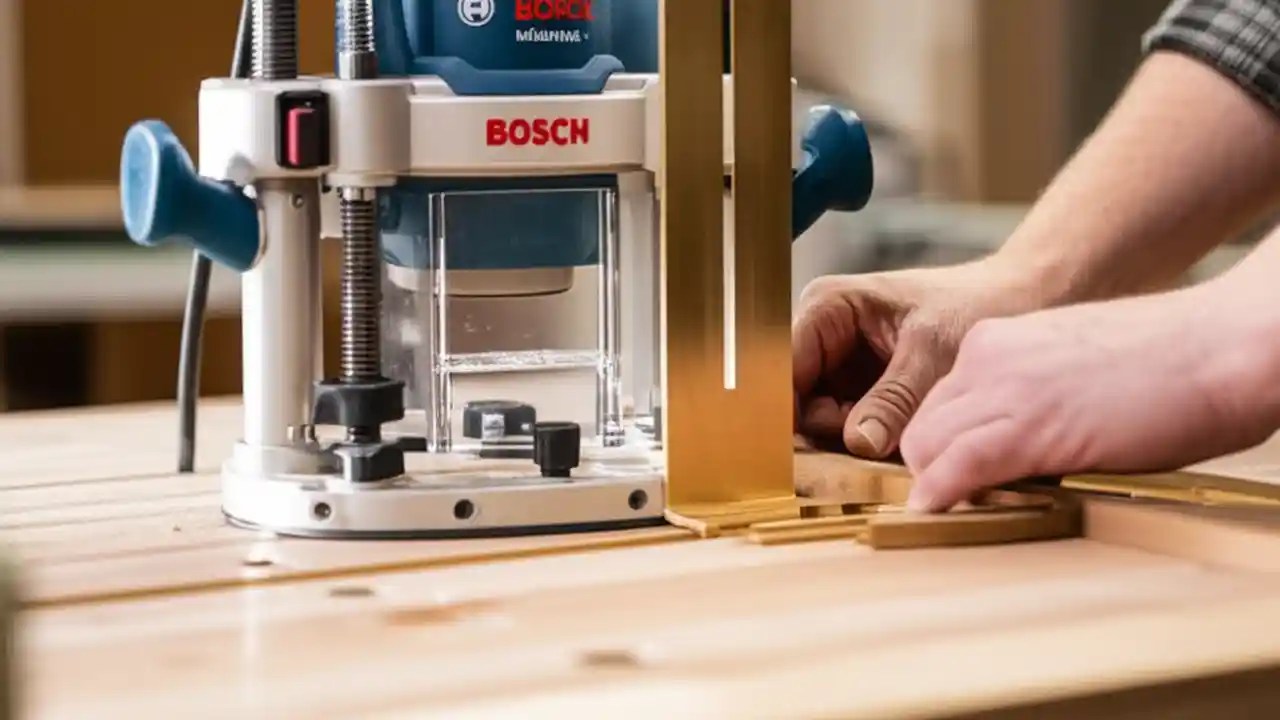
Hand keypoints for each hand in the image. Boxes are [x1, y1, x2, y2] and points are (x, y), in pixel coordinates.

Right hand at [793, 258, 1048, 458]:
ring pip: (820, 423)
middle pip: (796, 402)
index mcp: (826, 307)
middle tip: (880, 440)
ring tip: (902, 432)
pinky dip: (871, 442)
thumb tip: (858, 443)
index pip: (782, 369)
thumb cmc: (976, 305)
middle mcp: (821, 336)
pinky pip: (847, 429)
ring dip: (854, 441)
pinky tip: (902, 436)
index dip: (787, 412)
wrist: (1016, 301)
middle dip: (832, 430)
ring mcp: (838, 367)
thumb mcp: (935, 352)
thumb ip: (895, 398)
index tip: (807, 450)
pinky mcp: (858, 393)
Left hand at [901, 281, 1279, 511]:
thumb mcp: (1077, 359)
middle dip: (928, 465)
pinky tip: (934, 512)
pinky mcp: (1032, 429)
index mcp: (1001, 340)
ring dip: (931, 483)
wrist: (1222, 345)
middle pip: (922, 423)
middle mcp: (989, 358)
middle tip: (947, 499)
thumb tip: (1030, 427)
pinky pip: (960, 466)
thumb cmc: (1172, 359)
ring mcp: (1005, 391)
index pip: (940, 399)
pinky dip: (940, 493)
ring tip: (944, 513)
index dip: (941, 440)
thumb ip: (1038, 386)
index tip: (949, 469)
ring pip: (927, 445)